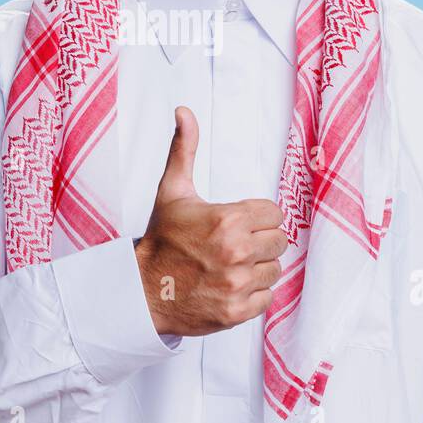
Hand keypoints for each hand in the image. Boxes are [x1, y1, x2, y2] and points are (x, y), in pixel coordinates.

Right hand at [134, 106, 286, 336]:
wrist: (143, 290)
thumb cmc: (162, 239)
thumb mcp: (173, 190)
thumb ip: (185, 148)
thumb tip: (184, 110)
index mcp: (228, 219)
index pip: (274, 214)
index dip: (257, 217)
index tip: (238, 223)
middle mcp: (236, 252)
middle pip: (279, 241)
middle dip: (259, 241)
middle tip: (234, 245)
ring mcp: (237, 284)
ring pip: (274, 269)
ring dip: (258, 268)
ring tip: (231, 266)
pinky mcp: (237, 311)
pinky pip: (267, 297)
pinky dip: (253, 293)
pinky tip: (230, 285)